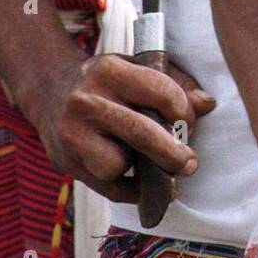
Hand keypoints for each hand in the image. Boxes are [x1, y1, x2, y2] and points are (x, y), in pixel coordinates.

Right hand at [30, 52, 215, 203]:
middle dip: (174, 155)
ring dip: (138, 168)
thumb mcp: (136, 68)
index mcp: (109, 70)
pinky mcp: (65, 162)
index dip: (184, 112)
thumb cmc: (106, 81)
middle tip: (189, 164)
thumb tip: (207, 104)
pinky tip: (139, 182)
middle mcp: (87, 101)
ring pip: (116, 165)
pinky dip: (129, 189)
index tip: (189, 121)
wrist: (49, 89)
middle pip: (142, 134)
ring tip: (144, 159)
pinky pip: (106, 188)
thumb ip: (174, 84)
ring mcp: (71, 133)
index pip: (161, 93)